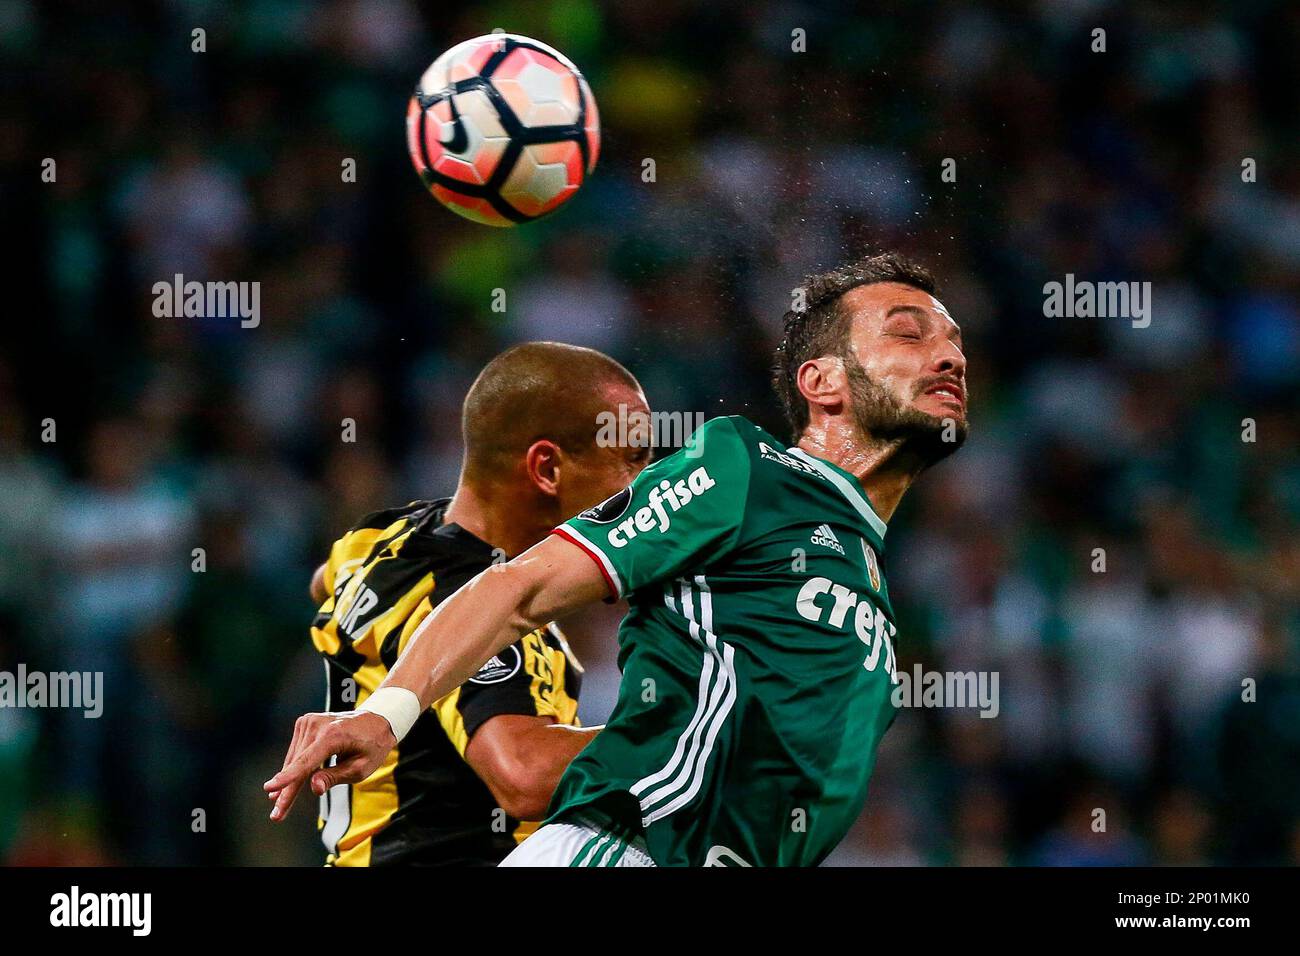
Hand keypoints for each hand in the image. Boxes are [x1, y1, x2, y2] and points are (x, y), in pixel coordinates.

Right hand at [263, 710, 396, 821]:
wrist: (377, 720)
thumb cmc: (372, 746)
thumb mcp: (361, 768)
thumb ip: (335, 777)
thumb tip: (314, 788)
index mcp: (334, 735)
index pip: (307, 760)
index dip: (288, 777)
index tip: (270, 787)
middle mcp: (318, 725)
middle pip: (298, 765)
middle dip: (287, 791)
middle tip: (276, 815)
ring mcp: (309, 721)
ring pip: (294, 759)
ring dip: (288, 783)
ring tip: (280, 807)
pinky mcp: (305, 723)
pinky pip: (296, 752)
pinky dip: (294, 768)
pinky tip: (288, 785)